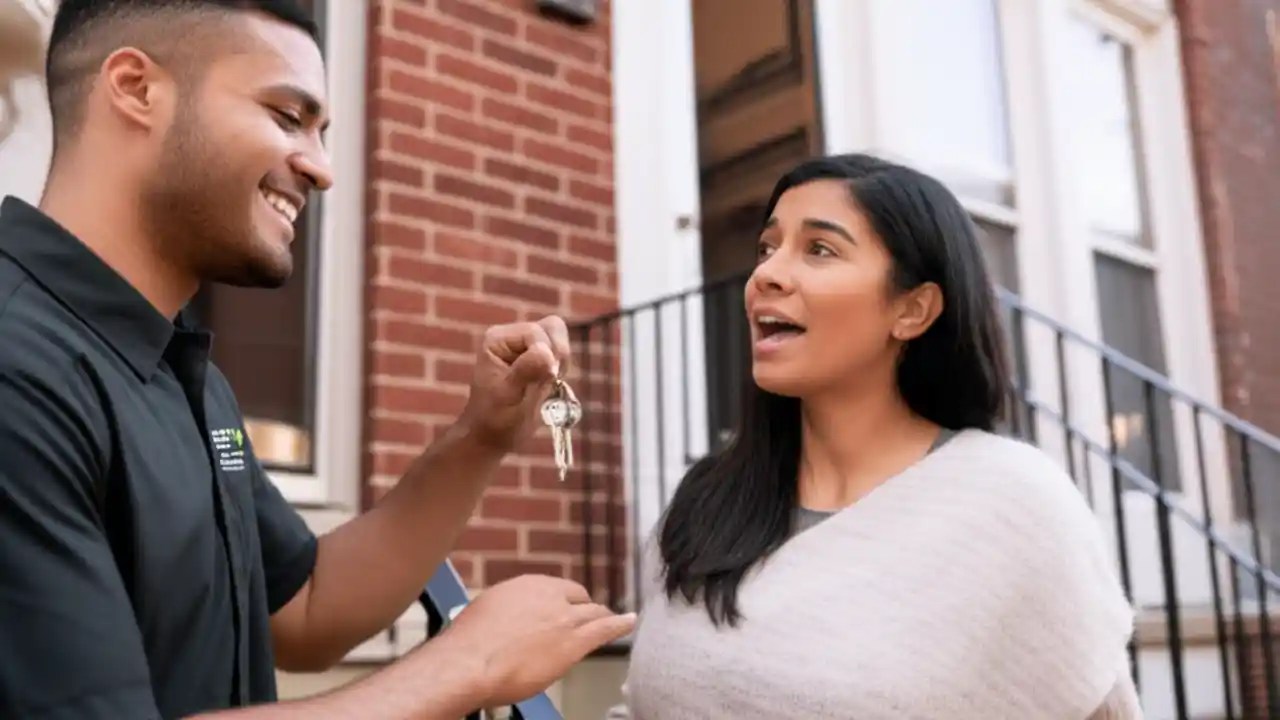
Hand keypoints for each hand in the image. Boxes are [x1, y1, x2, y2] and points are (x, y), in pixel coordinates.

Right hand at [441, 575, 636, 707]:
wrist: (471, 662)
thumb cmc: (468, 645)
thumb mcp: (486, 614)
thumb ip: (507, 614)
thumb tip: (510, 623)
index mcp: (525, 586)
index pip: (556, 589)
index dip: (563, 602)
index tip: (563, 609)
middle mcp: (548, 595)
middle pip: (577, 598)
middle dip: (583, 608)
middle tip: (587, 617)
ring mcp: (563, 617)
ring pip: (593, 613)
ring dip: (602, 617)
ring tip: (613, 620)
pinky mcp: (573, 642)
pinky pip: (605, 629)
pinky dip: (619, 625)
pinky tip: (629, 622)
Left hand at [457, 316, 571, 452]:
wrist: (492, 437)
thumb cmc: (494, 419)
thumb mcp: (508, 397)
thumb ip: (525, 372)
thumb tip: (546, 354)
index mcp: (498, 339)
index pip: (536, 332)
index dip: (546, 355)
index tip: (545, 381)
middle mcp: (511, 336)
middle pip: (553, 328)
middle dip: (557, 355)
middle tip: (548, 381)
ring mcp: (525, 346)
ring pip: (559, 338)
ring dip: (561, 362)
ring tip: (546, 384)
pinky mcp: (537, 357)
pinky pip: (561, 352)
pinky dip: (562, 368)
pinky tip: (548, 385)